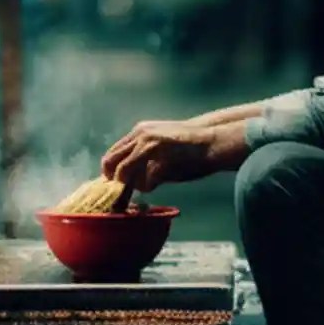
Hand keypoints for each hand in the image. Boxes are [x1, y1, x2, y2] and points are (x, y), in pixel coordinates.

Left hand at [102, 120, 249, 191]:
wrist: (213, 139)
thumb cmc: (190, 147)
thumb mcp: (162, 145)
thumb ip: (143, 157)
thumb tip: (127, 179)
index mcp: (139, 131)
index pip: (112, 154)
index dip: (111, 172)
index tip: (118, 185)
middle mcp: (140, 135)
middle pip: (110, 163)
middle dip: (116, 181)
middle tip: (124, 192)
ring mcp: (149, 144)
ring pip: (123, 172)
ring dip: (133, 185)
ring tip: (149, 185)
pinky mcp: (160, 158)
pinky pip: (144, 181)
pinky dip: (148, 187)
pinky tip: (158, 184)